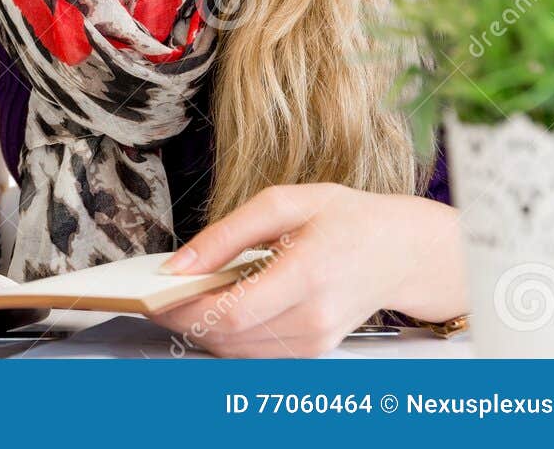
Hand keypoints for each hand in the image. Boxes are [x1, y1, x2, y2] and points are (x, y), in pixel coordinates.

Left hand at [146, 183, 466, 357]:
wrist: (401, 251)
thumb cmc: (346, 220)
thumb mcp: (283, 202)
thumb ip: (226, 234)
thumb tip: (179, 264)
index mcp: (309, 275)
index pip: (233, 310)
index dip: (185, 308)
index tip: (153, 294)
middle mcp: (314, 318)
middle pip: (229, 336)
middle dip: (183, 318)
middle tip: (154, 293)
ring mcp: (316, 341)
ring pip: (237, 351)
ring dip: (201, 328)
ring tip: (179, 296)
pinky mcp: (313, 350)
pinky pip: (254, 351)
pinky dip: (226, 333)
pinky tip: (215, 306)